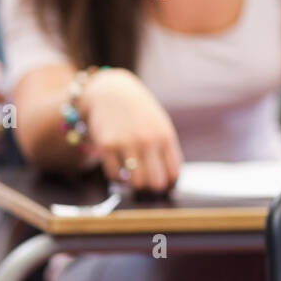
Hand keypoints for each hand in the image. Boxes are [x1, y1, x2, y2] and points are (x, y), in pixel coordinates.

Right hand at [80, 68, 182, 191]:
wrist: (112, 92)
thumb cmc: (140, 113)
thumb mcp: (160, 125)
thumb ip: (166, 150)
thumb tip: (170, 180)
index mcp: (165, 136)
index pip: (174, 173)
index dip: (169, 183)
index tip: (163, 181)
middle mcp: (148, 140)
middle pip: (156, 182)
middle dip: (152, 188)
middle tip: (147, 182)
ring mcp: (127, 143)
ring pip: (136, 182)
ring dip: (135, 184)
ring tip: (134, 176)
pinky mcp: (107, 145)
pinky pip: (115, 175)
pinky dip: (118, 178)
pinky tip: (120, 169)